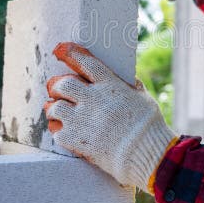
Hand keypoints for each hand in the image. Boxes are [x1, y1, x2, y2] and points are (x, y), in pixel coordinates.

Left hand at [43, 42, 176, 191]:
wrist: (147, 153)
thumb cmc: (149, 126)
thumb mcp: (143, 97)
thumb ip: (130, 85)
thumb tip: (123, 77)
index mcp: (110, 84)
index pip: (84, 62)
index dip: (69, 53)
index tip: (60, 50)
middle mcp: (93, 99)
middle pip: (62, 84)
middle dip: (56, 85)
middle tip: (56, 89)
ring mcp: (82, 119)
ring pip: (54, 107)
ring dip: (55, 109)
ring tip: (58, 112)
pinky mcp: (76, 139)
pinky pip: (56, 131)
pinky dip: (59, 130)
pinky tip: (65, 131)